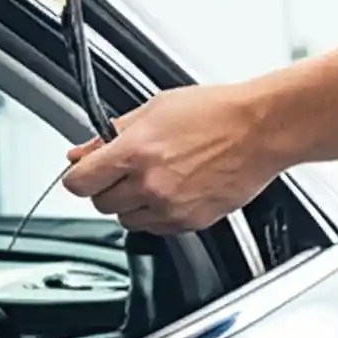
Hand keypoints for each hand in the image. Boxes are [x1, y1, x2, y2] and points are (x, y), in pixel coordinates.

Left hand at [61, 83, 284, 233]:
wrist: (258, 130)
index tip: (84, 172)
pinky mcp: (190, 222)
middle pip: (100, 204)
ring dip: (131, 203)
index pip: (79, 183)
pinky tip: (173, 189)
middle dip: (106, 187)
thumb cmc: (214, 113)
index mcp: (134, 152)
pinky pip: (156, 229)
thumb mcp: (154, 109)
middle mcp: (149, 184)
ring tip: (154, 178)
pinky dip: (156, 214)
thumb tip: (80, 152)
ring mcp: (170, 207)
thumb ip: (111, 134)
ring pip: (126, 220)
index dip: (78, 176)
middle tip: (124, 170)